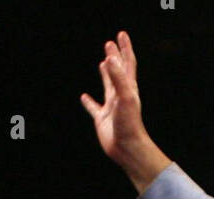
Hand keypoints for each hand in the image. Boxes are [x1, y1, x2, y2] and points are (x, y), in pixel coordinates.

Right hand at [80, 31, 169, 190]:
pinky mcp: (102, 119)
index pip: (127, 64)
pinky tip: (84, 97)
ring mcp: (111, 107)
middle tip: (109, 44)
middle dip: (114, 57)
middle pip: (117, 72)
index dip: (124, 49)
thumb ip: (118, 78)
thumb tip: (111, 59)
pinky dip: (88, 102)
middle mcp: (120, 96)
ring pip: (107, 87)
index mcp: (128, 89)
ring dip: (105, 75)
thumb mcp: (125, 97)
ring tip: (102, 63)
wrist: (127, 149)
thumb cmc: (129, 124)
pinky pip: (94, 108)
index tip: (121, 34)